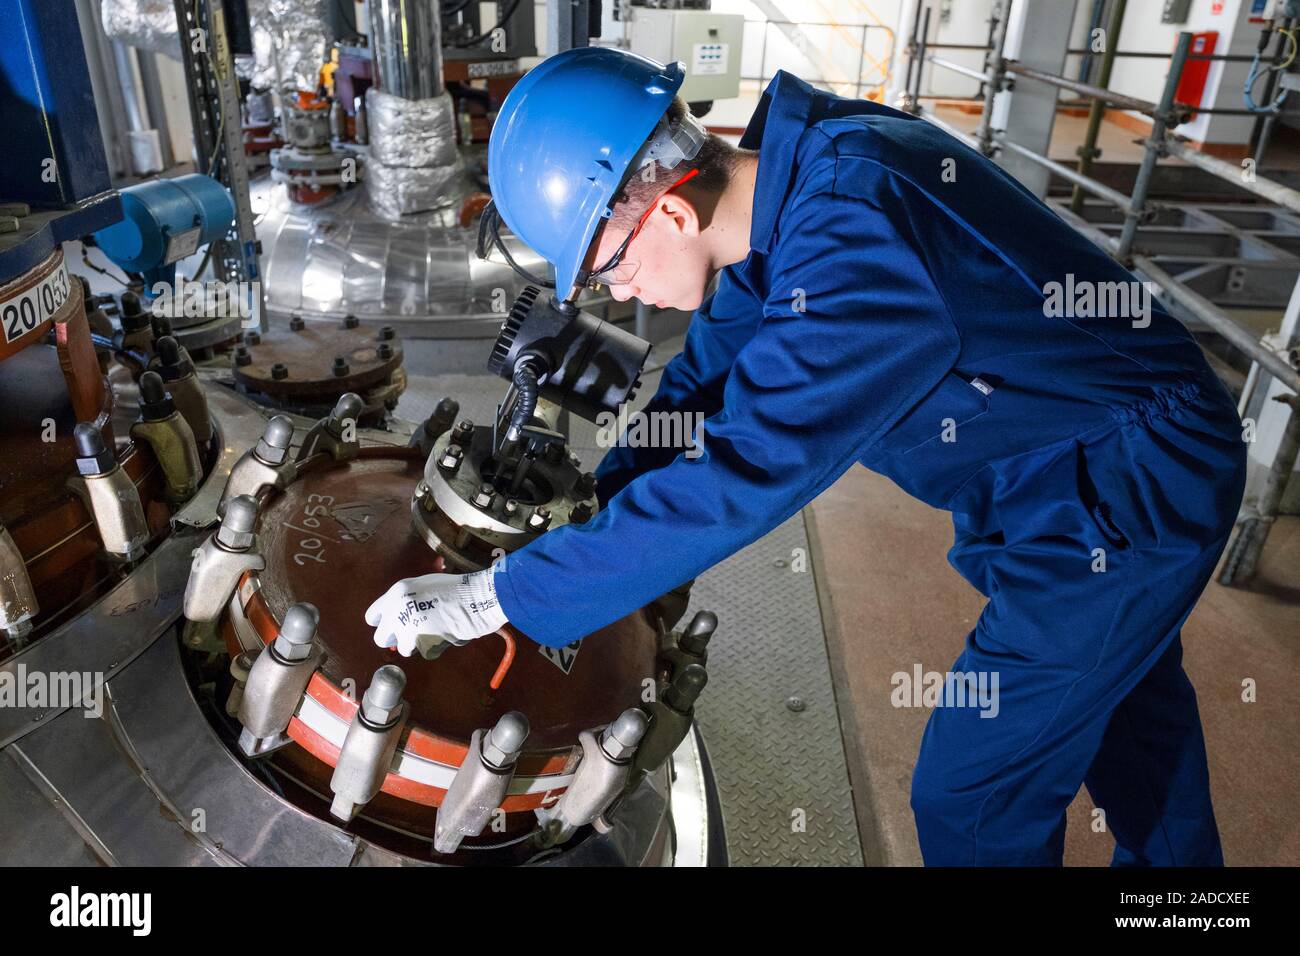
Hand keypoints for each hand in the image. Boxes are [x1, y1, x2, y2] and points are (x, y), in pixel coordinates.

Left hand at [365, 568, 507, 658]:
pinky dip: (434, 647)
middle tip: (411, 634)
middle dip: (395, 639)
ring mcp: (409, 626)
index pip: (372, 616)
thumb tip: (398, 617)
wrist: (478, 596)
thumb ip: (407, 600)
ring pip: (403, 649)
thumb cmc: (458, 589)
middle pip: (381, 638)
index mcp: (397, 592)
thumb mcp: (424, 586)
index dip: (383, 623)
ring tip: (435, 631)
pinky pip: (424, 652)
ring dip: (417, 644)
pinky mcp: (423, 641)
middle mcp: (397, 609)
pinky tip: (446, 634)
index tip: (392, 627)